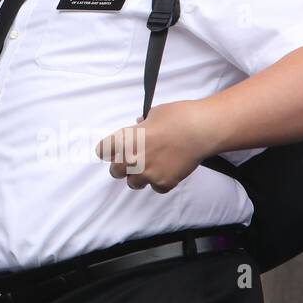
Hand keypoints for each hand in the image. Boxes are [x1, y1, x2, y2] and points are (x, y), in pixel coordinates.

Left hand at [95, 100, 219, 193]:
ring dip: (139, 177)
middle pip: (115, 171)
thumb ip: (141, 126)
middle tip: (132, 162)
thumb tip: (140, 126)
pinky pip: (156, 187)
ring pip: (133, 183)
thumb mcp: (152, 114)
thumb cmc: (177, 116)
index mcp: (125, 140)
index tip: (111, 152)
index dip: (107, 150)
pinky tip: (168, 170)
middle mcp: (131, 159)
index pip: (102, 150)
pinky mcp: (163, 183)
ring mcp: (147, 174)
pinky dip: (160, 181)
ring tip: (151, 168)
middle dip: (122, 167)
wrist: (200, 130)